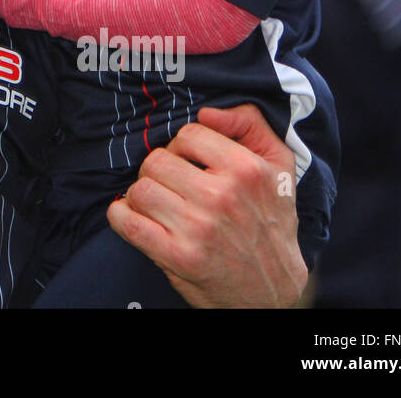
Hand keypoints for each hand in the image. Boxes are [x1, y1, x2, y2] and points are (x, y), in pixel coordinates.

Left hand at [106, 103, 307, 306]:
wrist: (273, 289)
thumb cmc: (272, 222)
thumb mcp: (280, 167)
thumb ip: (251, 124)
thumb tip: (208, 111)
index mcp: (246, 169)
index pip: (187, 134)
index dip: (183, 147)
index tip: (189, 163)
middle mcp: (221, 196)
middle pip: (157, 161)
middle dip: (159, 171)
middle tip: (172, 185)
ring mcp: (197, 227)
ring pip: (140, 188)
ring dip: (143, 195)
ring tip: (159, 203)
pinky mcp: (178, 256)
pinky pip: (126, 221)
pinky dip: (121, 215)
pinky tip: (134, 216)